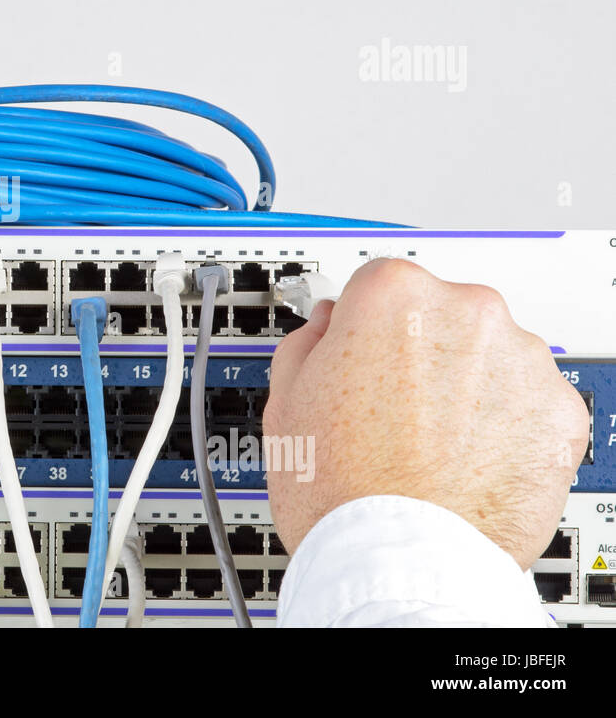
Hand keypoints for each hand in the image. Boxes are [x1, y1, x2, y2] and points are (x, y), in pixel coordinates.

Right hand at [263, 258, 589, 568]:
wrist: (400, 560)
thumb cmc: (340, 488)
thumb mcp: (285, 398)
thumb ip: (308, 341)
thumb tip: (325, 327)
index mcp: (392, 295)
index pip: (378, 284)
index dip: (362, 327)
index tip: (362, 356)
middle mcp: (466, 312)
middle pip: (440, 314)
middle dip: (419, 352)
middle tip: (390, 408)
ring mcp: (520, 361)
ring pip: (489, 356)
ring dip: (467, 385)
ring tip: (430, 442)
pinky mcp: (560, 412)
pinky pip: (529, 402)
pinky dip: (506, 424)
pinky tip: (467, 458)